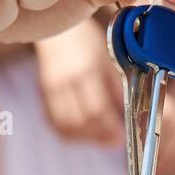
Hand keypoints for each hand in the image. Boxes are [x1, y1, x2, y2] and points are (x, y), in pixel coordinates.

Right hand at [34, 16, 125, 144]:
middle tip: (114, 141)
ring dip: (85, 137)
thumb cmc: (88, 43)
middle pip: (81, 121)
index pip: (97, 109)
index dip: (110, 128)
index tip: (121, 137)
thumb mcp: (108, 59)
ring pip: (66, 126)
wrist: (58, 33)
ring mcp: (50, 90)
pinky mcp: (43, 95)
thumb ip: (118, 86)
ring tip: (100, 138)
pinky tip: (83, 132)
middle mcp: (65, 82)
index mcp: (86, 70)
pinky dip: (69, 133)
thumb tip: (131, 112)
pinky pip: (54, 123)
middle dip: (100, 137)